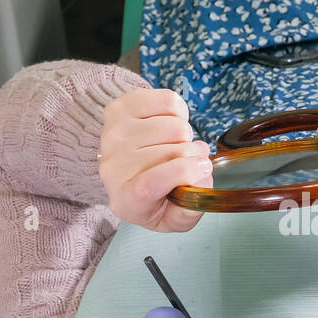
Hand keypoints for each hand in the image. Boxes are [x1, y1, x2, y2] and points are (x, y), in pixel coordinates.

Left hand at [99, 88, 212, 232]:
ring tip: (174, 144)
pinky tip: (168, 124)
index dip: (184, 173)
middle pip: (172, 151)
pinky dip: (179, 111)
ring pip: (175, 126)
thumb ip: (192, 208)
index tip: (204, 168)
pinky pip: (167, 100)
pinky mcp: (121, 108)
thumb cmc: (156, 195)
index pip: (150, 184)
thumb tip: (202, 172)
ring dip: (184, 135)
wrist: (126, 169)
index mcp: (127, 200)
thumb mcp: (175, 217)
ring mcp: (115, 134)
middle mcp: (114, 167)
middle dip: (191, 155)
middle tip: (184, 160)